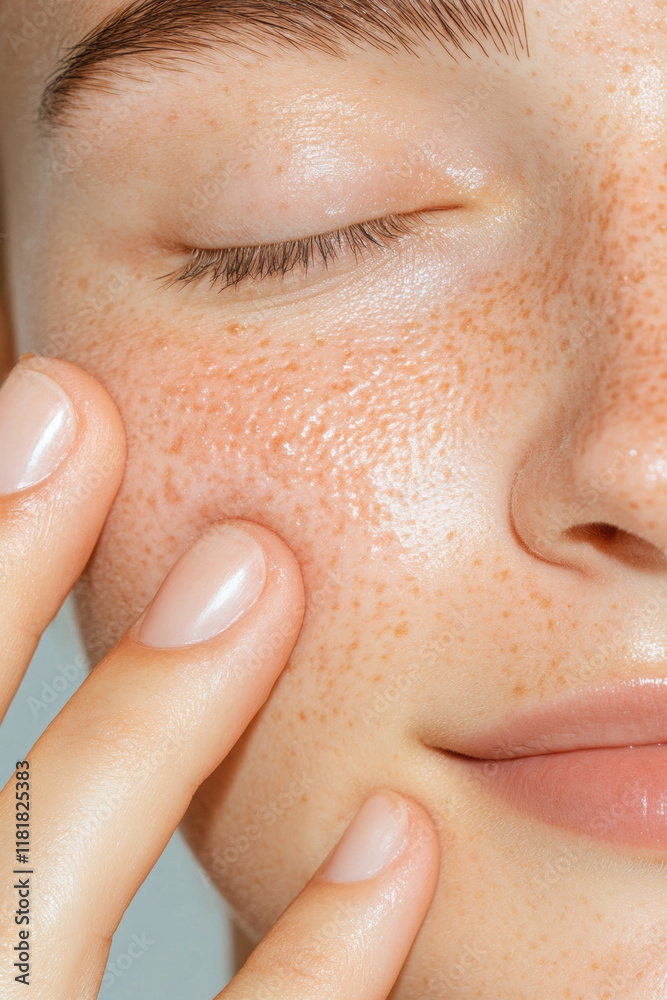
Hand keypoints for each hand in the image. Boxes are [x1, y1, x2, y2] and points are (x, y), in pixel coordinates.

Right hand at [0, 357, 439, 998]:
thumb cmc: (13, 946)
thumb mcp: (6, 883)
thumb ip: (45, 797)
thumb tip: (186, 630)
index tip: (53, 411)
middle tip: (93, 426)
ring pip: (43, 925)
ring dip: (142, 733)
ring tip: (255, 577)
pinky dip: (308, 981)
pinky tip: (402, 852)